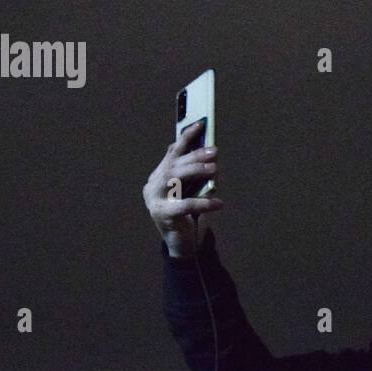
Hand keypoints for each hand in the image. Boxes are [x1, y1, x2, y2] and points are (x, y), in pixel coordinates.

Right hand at [143, 120, 223, 256]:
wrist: (181, 245)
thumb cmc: (189, 215)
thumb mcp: (192, 191)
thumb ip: (196, 175)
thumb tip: (211, 154)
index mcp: (158, 177)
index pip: (172, 152)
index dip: (186, 138)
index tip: (200, 124)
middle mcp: (153, 186)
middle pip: (173, 165)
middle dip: (194, 156)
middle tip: (214, 151)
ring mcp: (155, 201)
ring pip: (174, 179)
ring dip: (195, 171)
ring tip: (215, 169)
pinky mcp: (163, 216)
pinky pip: (184, 205)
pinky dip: (203, 202)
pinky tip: (218, 202)